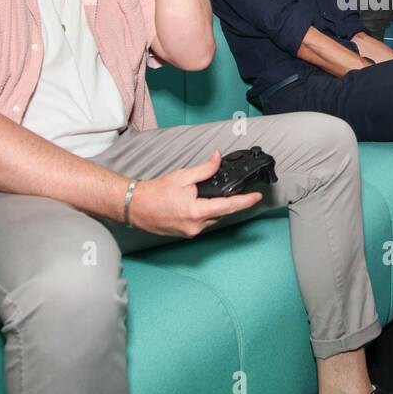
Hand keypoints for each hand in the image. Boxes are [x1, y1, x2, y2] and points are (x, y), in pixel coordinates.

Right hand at [127, 151, 262, 236]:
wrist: (135, 206)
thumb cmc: (155, 192)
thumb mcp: (182, 177)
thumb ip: (204, 169)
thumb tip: (218, 159)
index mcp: (196, 212)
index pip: (228, 207)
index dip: (245, 202)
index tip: (257, 197)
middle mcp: (195, 226)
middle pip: (222, 214)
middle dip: (230, 202)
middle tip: (237, 191)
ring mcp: (190, 232)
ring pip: (213, 219)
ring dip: (217, 208)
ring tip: (215, 195)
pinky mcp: (185, 234)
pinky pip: (203, 223)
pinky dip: (206, 213)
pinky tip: (202, 204)